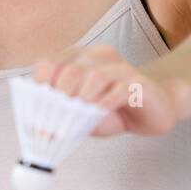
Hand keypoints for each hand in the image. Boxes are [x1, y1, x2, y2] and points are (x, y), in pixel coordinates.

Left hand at [33, 43, 181, 136]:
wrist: (153, 111)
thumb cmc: (114, 111)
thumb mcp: (84, 115)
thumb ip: (65, 117)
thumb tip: (41, 132)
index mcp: (78, 59)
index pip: (51, 63)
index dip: (41, 86)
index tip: (37, 109)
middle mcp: (98, 57)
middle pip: (71, 69)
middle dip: (60, 97)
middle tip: (56, 120)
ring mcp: (120, 67)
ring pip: (95, 75)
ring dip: (83, 99)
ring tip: (79, 116)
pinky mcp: (137, 82)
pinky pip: (120, 88)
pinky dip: (106, 102)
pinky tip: (101, 112)